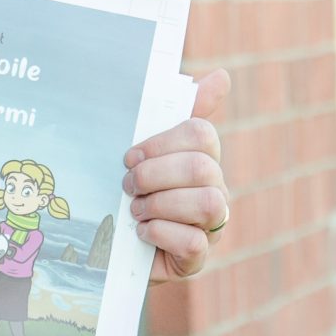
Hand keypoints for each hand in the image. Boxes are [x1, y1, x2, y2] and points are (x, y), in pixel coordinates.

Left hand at [125, 68, 230, 282]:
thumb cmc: (135, 191)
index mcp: (204, 158)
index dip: (163, 143)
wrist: (113, 247)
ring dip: (160, 205)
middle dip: (156, 175)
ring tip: (136, 210)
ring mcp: (211, 226)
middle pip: (202, 168)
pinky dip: (162, 234)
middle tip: (128, 184)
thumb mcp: (147, 151)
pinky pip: (193, 242)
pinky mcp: (197, 259)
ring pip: (207, 204)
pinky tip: (143, 233)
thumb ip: (178, 114)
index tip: (132, 155)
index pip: (202, 134)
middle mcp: (216, 190)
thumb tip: (222, 77)